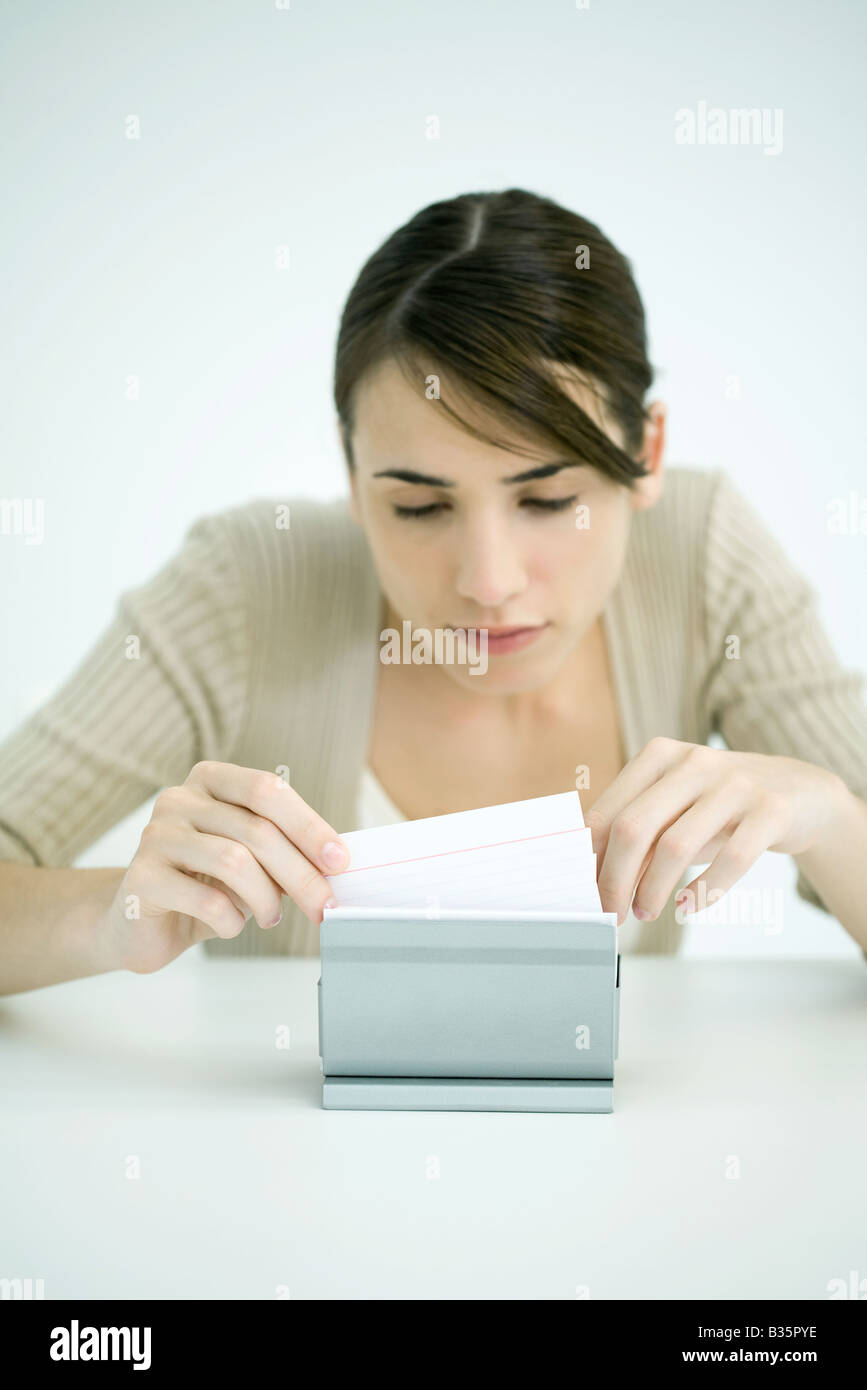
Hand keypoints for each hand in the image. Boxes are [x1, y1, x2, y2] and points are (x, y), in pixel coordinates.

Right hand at [102, 761, 349, 973]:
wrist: (139, 922)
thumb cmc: (204, 885)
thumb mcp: (251, 861)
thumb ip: (285, 851)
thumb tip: (336, 864)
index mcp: (211, 781)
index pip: (267, 790)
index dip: (309, 825)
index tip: (340, 860)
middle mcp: (179, 799)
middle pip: (257, 830)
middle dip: (301, 874)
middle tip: (325, 906)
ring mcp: (156, 835)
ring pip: (234, 861)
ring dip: (266, 899)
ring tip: (270, 917)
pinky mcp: (141, 877)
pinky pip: (206, 899)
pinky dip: (231, 920)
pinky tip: (230, 925)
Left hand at [585, 737, 847, 924]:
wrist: (802, 793)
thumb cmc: (721, 808)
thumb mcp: (676, 811)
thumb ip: (638, 836)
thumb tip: (595, 881)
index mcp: (659, 756)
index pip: (608, 812)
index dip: (590, 859)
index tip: (585, 892)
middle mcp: (694, 762)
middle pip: (633, 828)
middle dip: (614, 879)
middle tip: (611, 913)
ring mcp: (735, 783)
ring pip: (676, 846)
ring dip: (653, 890)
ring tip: (646, 912)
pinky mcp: (770, 809)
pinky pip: (730, 859)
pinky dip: (703, 891)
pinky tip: (689, 905)